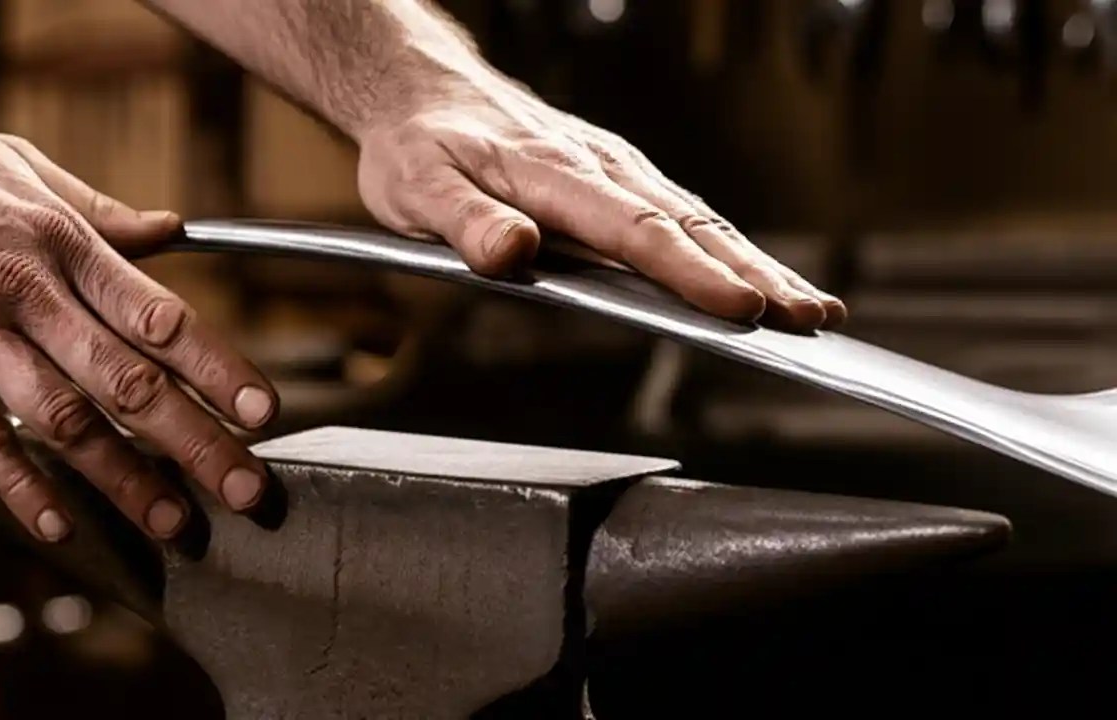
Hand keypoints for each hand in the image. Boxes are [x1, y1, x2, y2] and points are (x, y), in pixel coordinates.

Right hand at [0, 111, 277, 542]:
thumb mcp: (20, 166)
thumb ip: (100, 210)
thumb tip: (172, 229)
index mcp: (63, 239)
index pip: (159, 314)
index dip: (217, 366)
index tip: (262, 410)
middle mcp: (25, 288)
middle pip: (127, 378)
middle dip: (194, 440)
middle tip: (245, 489)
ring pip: (60, 416)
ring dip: (122, 476)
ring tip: (172, 520)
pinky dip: (17, 483)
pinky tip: (58, 524)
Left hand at [356, 80, 845, 331]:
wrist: (422, 90)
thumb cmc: (420, 147)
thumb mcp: (418, 190)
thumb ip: (466, 223)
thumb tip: (511, 251)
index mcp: (555, 176)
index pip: (635, 230)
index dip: (690, 273)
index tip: (741, 308)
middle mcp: (598, 167)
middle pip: (690, 224)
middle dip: (756, 275)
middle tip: (811, 319)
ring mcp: (614, 168)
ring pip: (700, 217)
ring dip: (758, 264)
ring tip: (811, 307)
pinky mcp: (617, 176)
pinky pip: (684, 212)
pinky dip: (729, 248)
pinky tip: (756, 276)